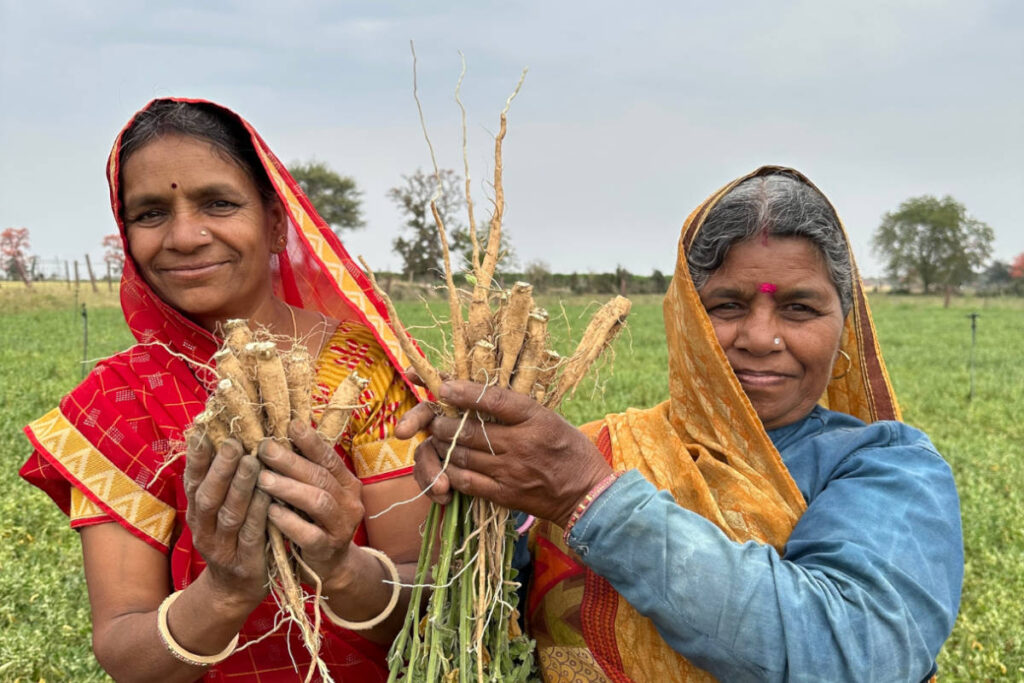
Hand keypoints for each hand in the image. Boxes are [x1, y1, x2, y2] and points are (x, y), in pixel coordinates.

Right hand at [184, 435, 270, 608]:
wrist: (236, 590)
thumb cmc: (234, 536)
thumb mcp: (220, 510)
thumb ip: (221, 481)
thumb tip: (222, 436)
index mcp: (198, 512)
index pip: (192, 482)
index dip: (196, 458)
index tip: (203, 431)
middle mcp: (205, 529)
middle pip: (207, 496)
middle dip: (219, 469)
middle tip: (232, 442)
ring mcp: (223, 548)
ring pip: (228, 515)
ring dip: (239, 487)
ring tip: (251, 461)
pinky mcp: (245, 563)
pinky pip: (251, 535)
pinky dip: (258, 514)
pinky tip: (267, 495)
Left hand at [256, 420, 364, 589]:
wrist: (332, 565)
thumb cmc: (316, 521)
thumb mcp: (318, 493)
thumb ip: (307, 470)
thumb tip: (279, 436)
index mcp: (347, 483)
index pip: (329, 457)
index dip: (311, 441)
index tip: (290, 424)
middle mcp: (350, 502)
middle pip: (321, 476)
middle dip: (291, 461)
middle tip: (264, 449)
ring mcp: (341, 527)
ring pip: (318, 501)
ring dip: (289, 488)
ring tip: (262, 479)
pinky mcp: (327, 549)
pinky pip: (309, 534)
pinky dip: (289, 521)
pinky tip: (271, 512)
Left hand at [396, 380, 612, 527]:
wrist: (587, 495)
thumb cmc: (571, 451)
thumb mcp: (551, 419)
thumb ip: (519, 410)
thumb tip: (481, 395)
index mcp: (536, 419)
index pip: (495, 400)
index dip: (465, 392)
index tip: (445, 387)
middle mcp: (521, 444)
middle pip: (470, 430)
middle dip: (445, 423)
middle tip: (435, 418)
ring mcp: (511, 471)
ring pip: (463, 456)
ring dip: (444, 446)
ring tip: (437, 438)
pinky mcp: (505, 495)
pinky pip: (468, 482)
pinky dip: (452, 472)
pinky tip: (447, 465)